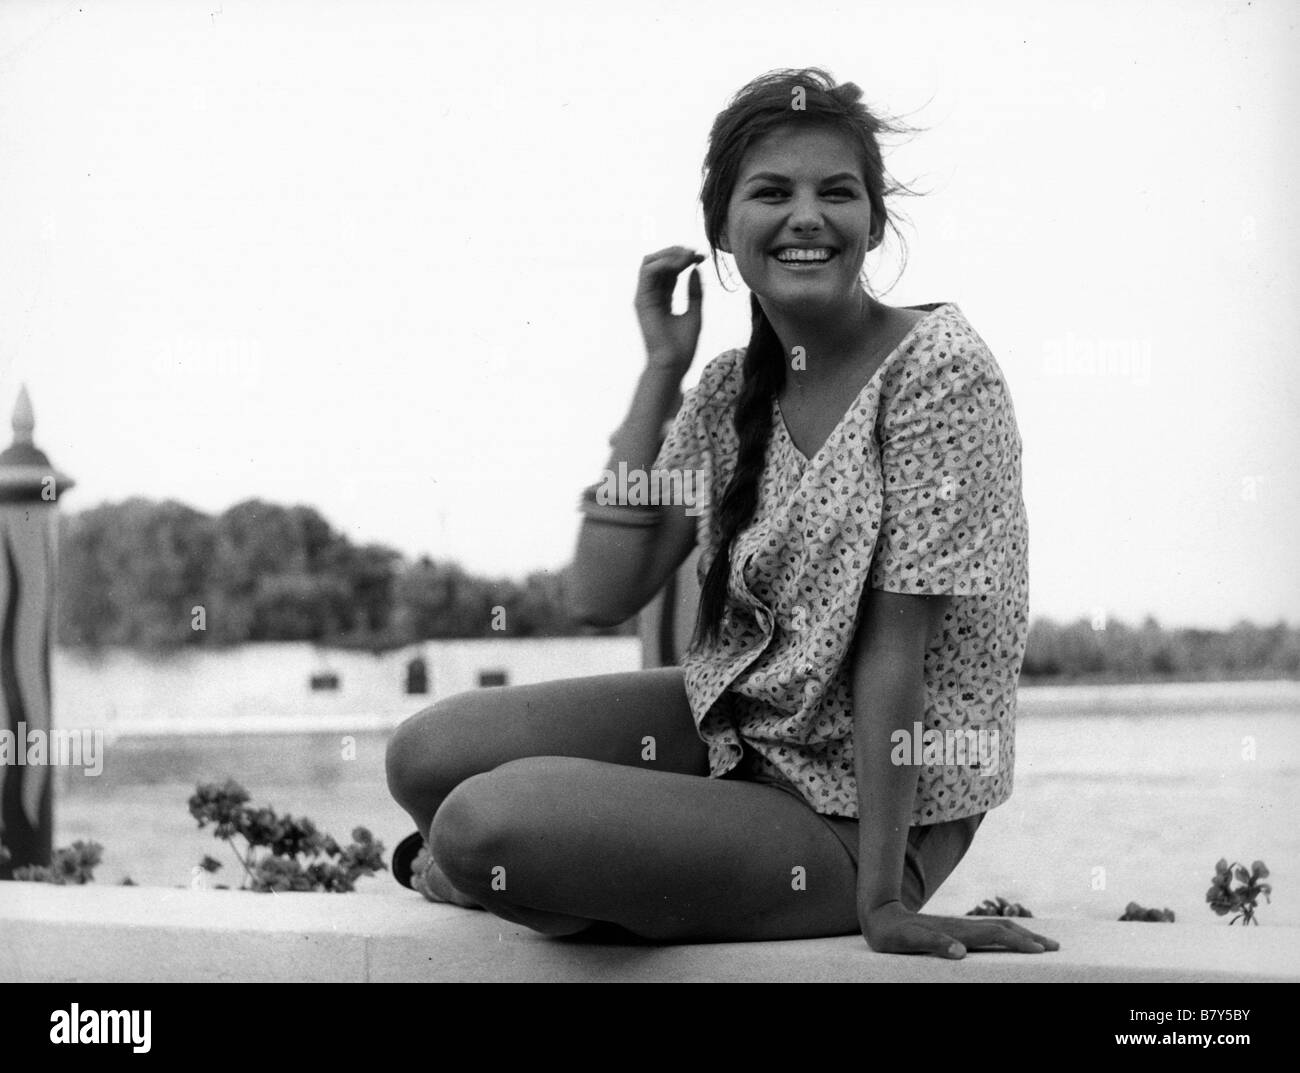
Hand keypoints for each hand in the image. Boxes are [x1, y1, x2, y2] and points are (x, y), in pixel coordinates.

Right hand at [635, 246, 703, 373]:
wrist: (674, 363)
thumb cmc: (684, 345)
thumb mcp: (695, 312)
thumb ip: (695, 291)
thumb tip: (695, 268)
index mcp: (663, 297)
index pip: (670, 269)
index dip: (685, 258)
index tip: (703, 257)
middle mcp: (651, 295)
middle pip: (658, 262)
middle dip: (677, 252)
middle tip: (696, 253)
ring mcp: (644, 297)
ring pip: (650, 262)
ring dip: (670, 254)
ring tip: (689, 256)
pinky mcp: (641, 300)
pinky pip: (647, 273)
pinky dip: (663, 263)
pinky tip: (680, 264)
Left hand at [861, 900, 1058, 958]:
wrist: (879, 914)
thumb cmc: (892, 933)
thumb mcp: (908, 941)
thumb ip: (933, 944)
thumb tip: (961, 953)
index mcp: (957, 932)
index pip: (995, 936)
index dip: (1019, 942)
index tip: (1041, 950)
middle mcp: (962, 927)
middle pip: (1003, 930)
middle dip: (1030, 937)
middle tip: (1056, 947)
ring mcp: (959, 927)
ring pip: (997, 929)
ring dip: (1021, 934)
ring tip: (1042, 942)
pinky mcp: (954, 930)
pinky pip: (987, 933)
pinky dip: (1006, 935)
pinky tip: (1010, 939)